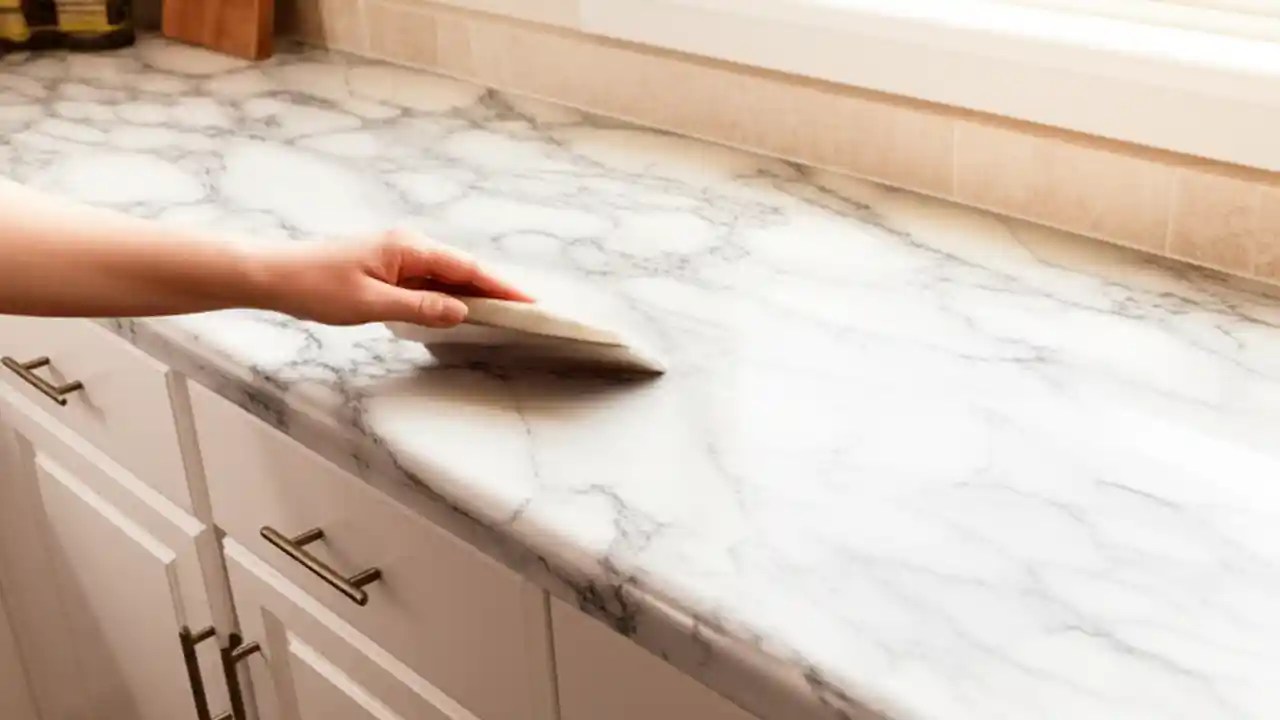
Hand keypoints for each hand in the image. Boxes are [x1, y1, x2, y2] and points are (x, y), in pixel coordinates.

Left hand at [258, 229, 531, 327]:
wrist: (274, 276)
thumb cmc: (316, 287)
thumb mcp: (371, 303)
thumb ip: (420, 308)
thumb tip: (463, 311)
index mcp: (409, 248)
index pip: (467, 268)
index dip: (501, 286)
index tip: (530, 301)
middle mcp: (408, 246)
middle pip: (463, 269)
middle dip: (495, 289)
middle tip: (528, 310)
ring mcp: (398, 256)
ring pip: (447, 276)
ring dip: (473, 294)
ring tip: (505, 313)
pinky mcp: (388, 268)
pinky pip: (429, 282)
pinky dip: (449, 296)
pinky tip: (459, 311)